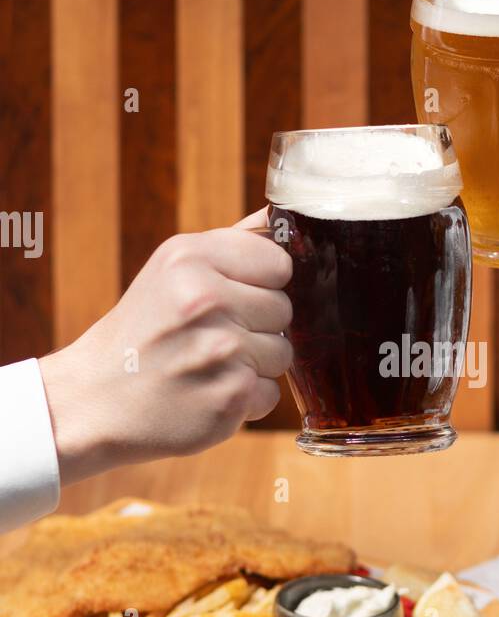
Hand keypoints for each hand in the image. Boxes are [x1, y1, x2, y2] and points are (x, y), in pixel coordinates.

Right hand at [39, 212, 292, 484]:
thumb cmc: (143, 330)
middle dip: (257, 325)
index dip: (261, 283)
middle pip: (284, 309)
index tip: (230, 296)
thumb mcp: (172, 268)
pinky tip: (208, 392)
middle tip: (210, 335)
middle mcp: (206, 300)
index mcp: (190, 258)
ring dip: (254, 364)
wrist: (97, 397)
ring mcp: (221, 351)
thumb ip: (232, 243)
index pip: (279, 262)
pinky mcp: (231, 397)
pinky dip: (245, 399)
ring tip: (208, 364)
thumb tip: (283, 217)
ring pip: (283, 352)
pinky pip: (271, 393)